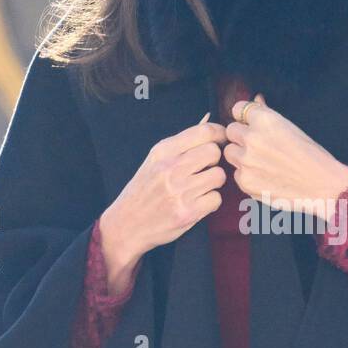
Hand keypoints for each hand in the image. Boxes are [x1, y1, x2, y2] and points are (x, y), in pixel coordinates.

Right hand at [99, 113, 227, 284]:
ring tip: (200, 187)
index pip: (204, 132)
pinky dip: (211, 201)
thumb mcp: (155, 161)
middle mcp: (171, 168)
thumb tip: (210, 123)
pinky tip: (198, 202)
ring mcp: (179, 191)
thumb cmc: (144, 189)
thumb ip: (181, 145)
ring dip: (214, 182)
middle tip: (205, 168)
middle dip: (215, 160)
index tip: (221, 140)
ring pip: (219, 176)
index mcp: (163, 151)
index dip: (219, 134)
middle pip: (215, 152)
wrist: (127, 223)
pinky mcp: (187, 212)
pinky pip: (216, 199)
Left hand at [223, 92, 347, 219]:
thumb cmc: (313, 156)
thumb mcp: (292, 128)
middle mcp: (252, 138)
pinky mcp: (245, 181)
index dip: (245, 117)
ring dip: (240, 155)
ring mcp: (246, 161)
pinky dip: (246, 174)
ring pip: (230, 152)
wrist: (324, 187)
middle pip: (231, 130)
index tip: (251, 123)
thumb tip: (256, 100)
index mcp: (265, 120)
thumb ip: (267, 114)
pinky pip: (236, 173)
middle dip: (241, 136)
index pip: (238, 109)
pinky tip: (266, 177)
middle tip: (259, 146)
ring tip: (262, 162)